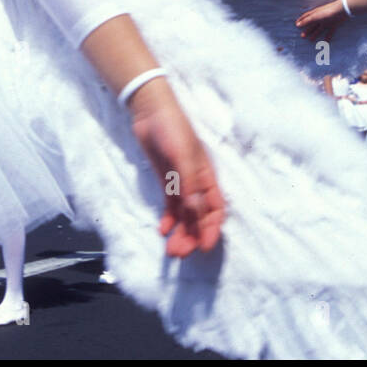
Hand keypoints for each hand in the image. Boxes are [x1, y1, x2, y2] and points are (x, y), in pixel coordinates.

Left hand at [127, 79, 224, 256]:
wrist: (151, 112)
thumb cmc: (172, 130)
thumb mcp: (183, 158)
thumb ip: (189, 186)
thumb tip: (195, 214)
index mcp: (207, 177)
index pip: (215, 210)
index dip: (211, 230)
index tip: (204, 248)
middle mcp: (197, 184)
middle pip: (199, 217)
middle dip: (191, 237)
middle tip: (179, 254)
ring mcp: (181, 183)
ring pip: (184, 215)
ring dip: (180, 233)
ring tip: (170, 250)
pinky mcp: (166, 181)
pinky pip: (171, 206)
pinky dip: (168, 220)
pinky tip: (163, 230)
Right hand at [296, 0, 345, 43]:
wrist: (341, 11)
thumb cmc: (326, 12)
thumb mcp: (314, 17)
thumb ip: (306, 21)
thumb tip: (297, 25)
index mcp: (315, 14)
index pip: (306, 17)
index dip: (301, 20)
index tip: (296, 25)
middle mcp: (320, 18)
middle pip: (312, 25)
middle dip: (307, 30)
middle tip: (302, 36)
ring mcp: (327, 21)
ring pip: (319, 29)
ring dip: (315, 34)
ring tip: (311, 40)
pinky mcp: (333, 25)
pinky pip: (329, 32)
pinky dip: (327, 37)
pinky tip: (325, 42)